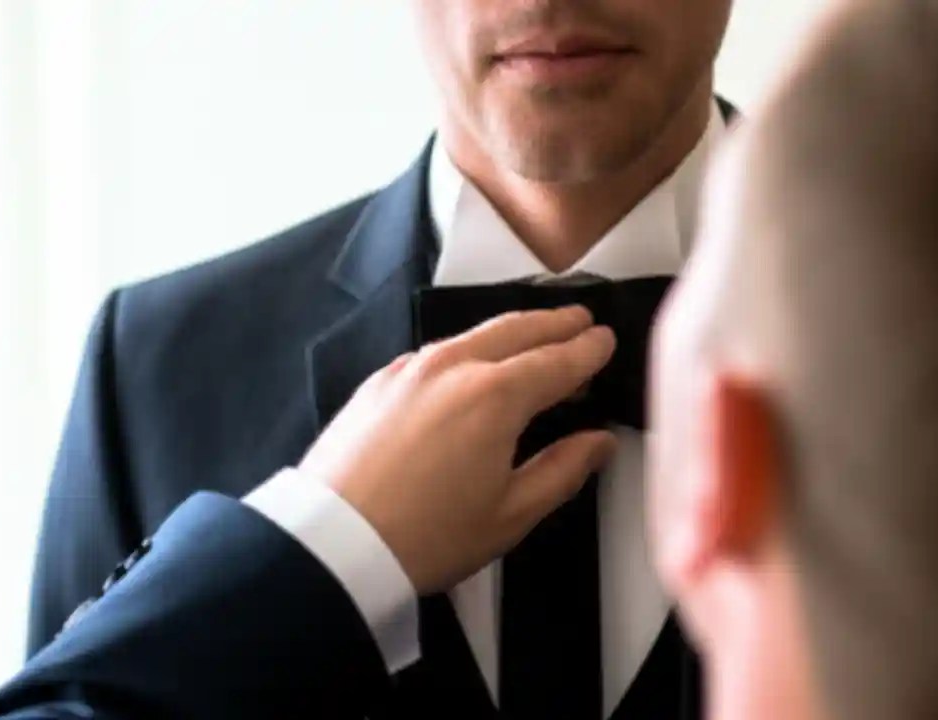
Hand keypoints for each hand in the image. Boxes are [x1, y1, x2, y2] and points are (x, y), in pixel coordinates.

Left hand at [299, 306, 618, 593]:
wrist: (333, 542)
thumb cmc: (423, 536)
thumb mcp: (510, 514)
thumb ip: (562, 470)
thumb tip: (598, 443)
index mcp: (495, 395)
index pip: (557, 359)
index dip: (587, 349)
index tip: (605, 340)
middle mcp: (452, 367)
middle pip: (516, 329)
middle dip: (553, 323)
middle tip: (580, 321)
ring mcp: (409, 369)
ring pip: (473, 335)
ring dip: (511, 331)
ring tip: (534, 338)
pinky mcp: (379, 382)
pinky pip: (436, 351)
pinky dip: (468, 348)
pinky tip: (473, 365)